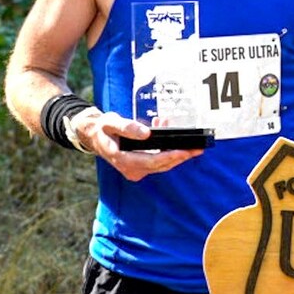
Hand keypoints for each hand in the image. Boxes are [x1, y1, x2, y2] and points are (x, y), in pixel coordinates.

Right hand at [72, 110, 203, 180]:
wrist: (94, 136)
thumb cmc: (103, 128)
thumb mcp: (111, 122)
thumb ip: (128, 127)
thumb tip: (146, 134)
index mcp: (123, 160)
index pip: (153, 161)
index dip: (172, 156)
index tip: (187, 150)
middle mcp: (131, 169)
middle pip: (162, 165)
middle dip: (181, 156)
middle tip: (198, 148)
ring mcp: (135, 170)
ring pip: (162, 165)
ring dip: (176, 153)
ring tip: (191, 142)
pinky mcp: (140, 167)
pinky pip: (158, 161)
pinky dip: (167, 151)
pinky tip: (174, 139)